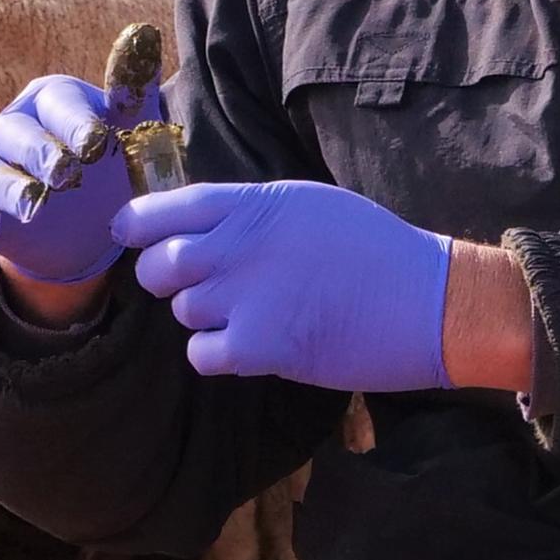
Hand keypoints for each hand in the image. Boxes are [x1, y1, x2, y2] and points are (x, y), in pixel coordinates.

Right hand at [0, 75, 132, 301]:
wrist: (85, 224)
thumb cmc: (111, 164)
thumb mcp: (133, 130)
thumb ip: (135, 88)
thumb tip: (143, 33)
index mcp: (51, 101)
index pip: (58, 103)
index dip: (76, 123)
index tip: (98, 144)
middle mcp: (13, 127)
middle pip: (15, 132)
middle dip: (39, 153)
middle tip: (67, 175)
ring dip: (8, 188)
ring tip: (33, 207)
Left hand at [117, 179, 455, 390]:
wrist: (428, 301)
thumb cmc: (377, 251)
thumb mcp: (309, 205)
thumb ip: (251, 213)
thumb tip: (198, 229)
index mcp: (255, 203)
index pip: (163, 209)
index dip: (135, 227)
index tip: (131, 238)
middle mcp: (242, 244)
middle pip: (158, 265)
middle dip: (165, 280)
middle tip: (196, 288)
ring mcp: (248, 295)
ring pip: (182, 311)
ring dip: (205, 319)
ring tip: (251, 316)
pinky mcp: (260, 345)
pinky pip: (201, 354)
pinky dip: (219, 356)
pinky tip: (255, 346)